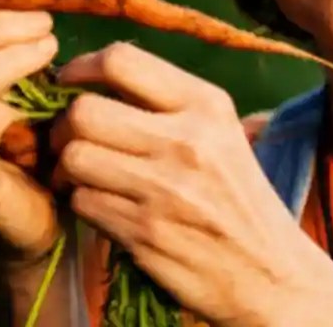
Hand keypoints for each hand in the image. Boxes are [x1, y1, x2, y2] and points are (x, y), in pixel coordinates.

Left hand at [50, 42, 331, 326]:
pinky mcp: (145, 232)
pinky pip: (82, 202)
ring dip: (66, 168)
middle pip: (84, 111)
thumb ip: (167, 103)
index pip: (122, 60)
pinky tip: (102, 206)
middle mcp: (187, 139)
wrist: (269, 273)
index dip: (80, 68)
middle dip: (64, 126)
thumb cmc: (237, 197)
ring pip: (75, 157)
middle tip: (70, 140)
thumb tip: (95, 76)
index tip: (69, 83)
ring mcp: (165, 188)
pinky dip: (82, 203)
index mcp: (207, 104)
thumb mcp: (220, 134)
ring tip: (81, 175)